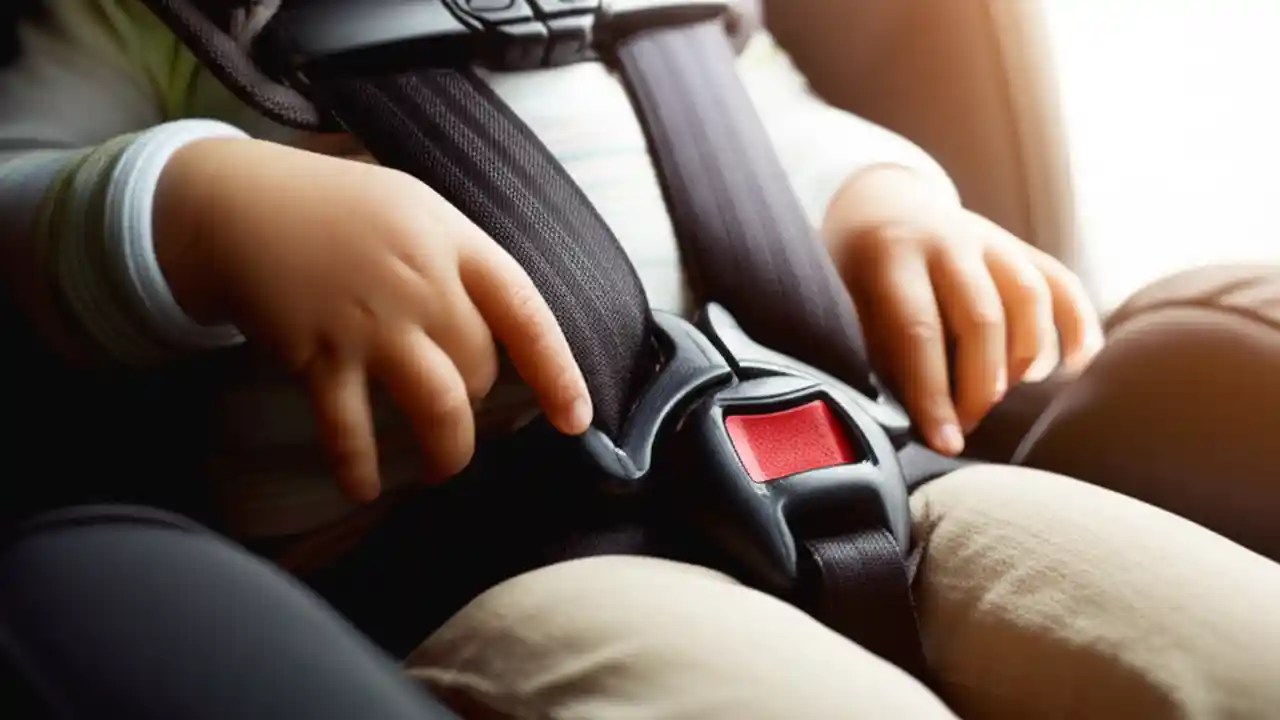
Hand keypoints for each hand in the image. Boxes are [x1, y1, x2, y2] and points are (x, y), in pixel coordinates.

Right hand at [154, 138, 591, 501]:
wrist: (237, 203)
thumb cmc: (336, 208)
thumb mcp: (413, 208)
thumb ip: (459, 261)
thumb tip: (506, 326)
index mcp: (454, 240)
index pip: (527, 311)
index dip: (558, 371)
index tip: (577, 420)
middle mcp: (421, 281)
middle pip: (480, 367)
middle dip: (476, 398)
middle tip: (455, 403)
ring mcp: (370, 320)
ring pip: (439, 406)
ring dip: (447, 450)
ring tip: (441, 470)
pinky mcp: (317, 353)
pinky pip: (350, 428)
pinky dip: (358, 465)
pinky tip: (362, 488)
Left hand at [825, 165, 1102, 455]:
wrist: (880, 205)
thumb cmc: (855, 272)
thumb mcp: (845, 300)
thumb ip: (874, 348)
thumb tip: (902, 418)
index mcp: (891, 254)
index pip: (918, 331)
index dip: (933, 394)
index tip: (945, 444)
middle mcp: (946, 238)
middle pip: (981, 319)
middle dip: (980, 387)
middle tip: (967, 426)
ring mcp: (989, 238)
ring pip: (1028, 298)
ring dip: (1022, 359)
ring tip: (1002, 398)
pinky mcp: (1019, 245)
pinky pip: (1060, 283)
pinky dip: (1077, 324)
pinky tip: (1076, 366)